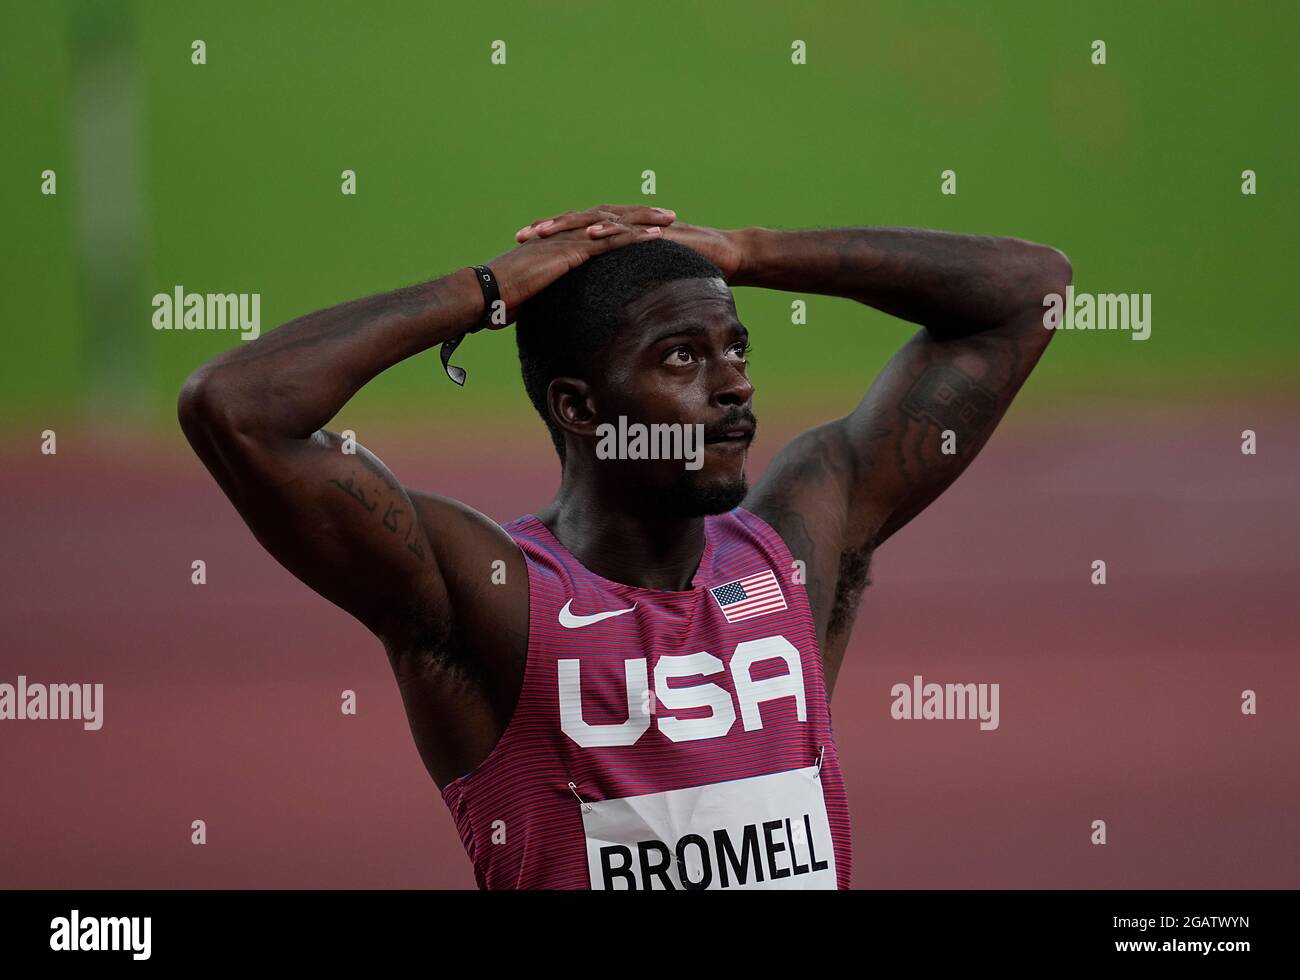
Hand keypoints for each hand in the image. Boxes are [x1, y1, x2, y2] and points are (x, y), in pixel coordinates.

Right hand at [482, 218, 663, 326]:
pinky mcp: (569, 252)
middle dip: (640, 214)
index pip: (594, 226)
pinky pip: (607, 242)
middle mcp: (565, 234)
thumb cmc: (500, 298)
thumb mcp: (532, 295)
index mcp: (557, 241)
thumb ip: (549, 294)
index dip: (620, 224)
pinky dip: (634, 238)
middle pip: (610, 217)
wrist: (484, 292)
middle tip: (667, 214)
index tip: (643, 225)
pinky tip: (655, 238)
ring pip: (614, 224)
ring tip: (670, 220)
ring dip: (645, 221)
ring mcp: (567, 240)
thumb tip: (558, 310)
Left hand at [516, 204, 746, 281]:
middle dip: (548, 229)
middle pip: (578, 223)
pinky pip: (628, 230)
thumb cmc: (689, 271)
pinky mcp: (656, 229)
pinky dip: (607, 232)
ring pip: (597, 220)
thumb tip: (602, 312)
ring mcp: (640, 225)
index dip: (549, 241)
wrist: (727, 256)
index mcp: (618, 237)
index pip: (576, 235)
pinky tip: (588, 238)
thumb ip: (625, 289)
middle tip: (519, 238)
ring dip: (569, 225)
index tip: (520, 252)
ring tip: (543, 233)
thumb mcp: (648, 282)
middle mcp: (624, 225)